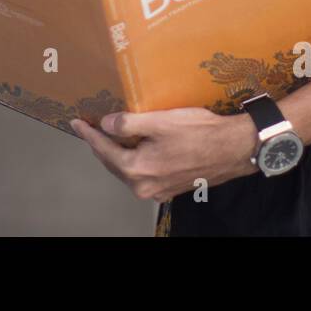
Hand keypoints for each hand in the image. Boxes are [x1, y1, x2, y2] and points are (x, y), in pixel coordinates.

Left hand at [69, 108, 260, 201]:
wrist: (234, 148)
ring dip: (117, 152)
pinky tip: (136, 146)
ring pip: (128, 169)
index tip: (76, 123)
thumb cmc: (199, 133)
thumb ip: (128, 124)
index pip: (103, 150)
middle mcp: (145, 186)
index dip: (88, 134)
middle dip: (100, 144)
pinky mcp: (171, 186)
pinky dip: (134, 159)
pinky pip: (143, 172)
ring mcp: (159, 189)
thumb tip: (106, 124)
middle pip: (113, 163)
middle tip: (90, 127)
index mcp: (138, 170)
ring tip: (109, 135)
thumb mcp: (159, 121)